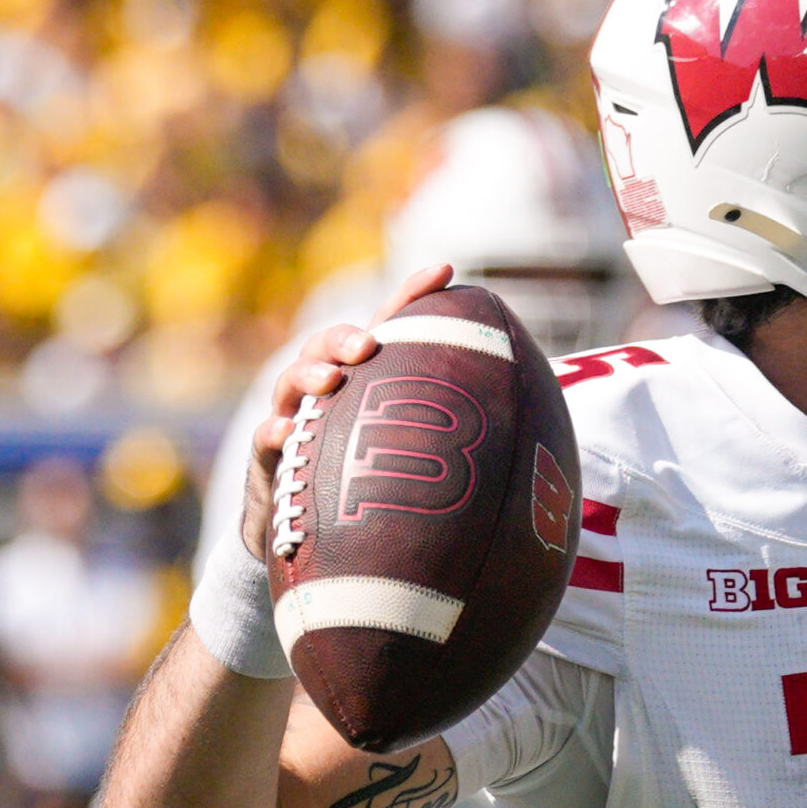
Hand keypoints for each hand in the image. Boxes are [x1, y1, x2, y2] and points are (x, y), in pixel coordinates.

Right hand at [238, 265, 453, 558]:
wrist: (311, 536)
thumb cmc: (370, 485)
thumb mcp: (413, 456)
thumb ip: (458, 438)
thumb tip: (539, 439)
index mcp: (368, 381)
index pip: (391, 328)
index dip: (414, 295)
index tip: (446, 270)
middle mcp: (328, 392)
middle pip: (328, 345)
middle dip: (345, 337)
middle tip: (367, 345)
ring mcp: (296, 420)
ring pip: (292, 382)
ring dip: (310, 375)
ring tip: (331, 381)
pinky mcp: (271, 459)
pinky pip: (267, 440)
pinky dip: (278, 431)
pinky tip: (289, 432)